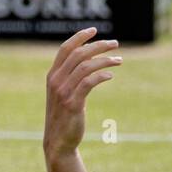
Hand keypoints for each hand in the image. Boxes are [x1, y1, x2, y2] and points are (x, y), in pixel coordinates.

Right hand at [44, 28, 120, 157]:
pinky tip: (110, 76)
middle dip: (98, 46)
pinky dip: (101, 76)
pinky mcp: (73, 103)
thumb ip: (71, 77)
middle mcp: (56, 81)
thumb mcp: (64, 93)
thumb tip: (90, 59)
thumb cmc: (65, 116)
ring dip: (104, 60)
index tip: (94, 29)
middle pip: (78, 54)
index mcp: (52, 75)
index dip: (79, 37)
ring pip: (85, 66)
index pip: (65, 49)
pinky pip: (89, 83)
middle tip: (115, 44)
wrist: (59, 142)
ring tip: (119, 60)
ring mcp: (63, 92)